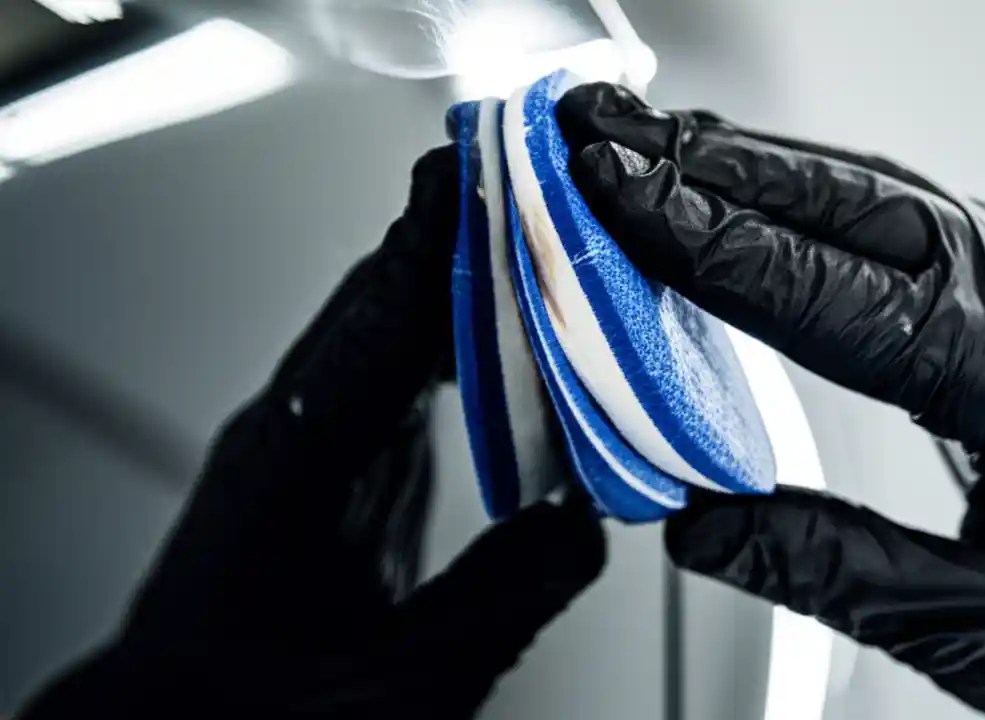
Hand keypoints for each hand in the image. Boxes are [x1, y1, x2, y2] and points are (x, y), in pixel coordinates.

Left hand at [18, 147, 603, 719]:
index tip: (466, 179)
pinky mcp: (329, 457)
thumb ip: (504, 599)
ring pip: (387, 328)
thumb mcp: (405, 679)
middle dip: (453, 239)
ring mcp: (306, 437)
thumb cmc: (259, 706)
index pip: (375, 332)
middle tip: (525, 179)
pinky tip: (503, 331)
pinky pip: (395, 368)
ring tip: (534, 235)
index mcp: (293, 469)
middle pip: (380, 305)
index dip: (428, 251)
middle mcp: (290, 432)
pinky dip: (451, 335)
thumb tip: (585, 528)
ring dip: (456, 280)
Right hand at [557, 84, 984, 717]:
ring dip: (771, 175)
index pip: (843, 291)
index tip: (621, 200)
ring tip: (666, 154)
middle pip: (865, 204)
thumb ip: (833, 569)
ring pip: (894, 201)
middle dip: (722, 168)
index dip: (716, 246)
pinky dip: (829, 215)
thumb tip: (702, 526)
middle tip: (613, 137)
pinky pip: (928, 233)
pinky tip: (771, 211)